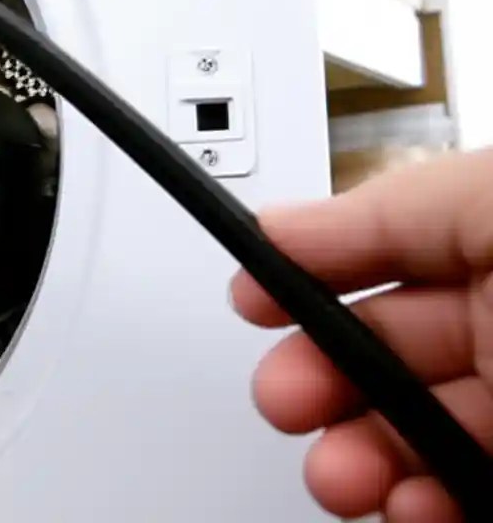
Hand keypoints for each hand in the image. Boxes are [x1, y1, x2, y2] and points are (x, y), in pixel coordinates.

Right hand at [230, 150, 492, 521]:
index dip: (305, 277)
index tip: (251, 301)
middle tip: (289, 397)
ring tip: (342, 473)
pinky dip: (409, 511)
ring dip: (349, 460)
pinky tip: (406, 505)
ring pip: (403, 441)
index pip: (380, 260)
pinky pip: (447, 503)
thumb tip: (280, 227)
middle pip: (377, 357)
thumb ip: (391, 206)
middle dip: (312, 380)